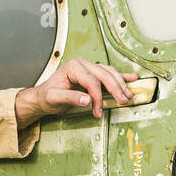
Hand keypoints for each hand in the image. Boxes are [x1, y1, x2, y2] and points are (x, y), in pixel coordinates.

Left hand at [15, 58, 140, 125]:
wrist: (43, 97)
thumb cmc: (47, 97)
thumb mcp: (54, 99)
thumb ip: (70, 98)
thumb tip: (88, 100)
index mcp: (73, 67)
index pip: (91, 81)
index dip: (97, 97)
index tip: (97, 111)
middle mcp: (82, 64)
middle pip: (104, 75)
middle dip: (115, 89)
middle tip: (123, 101)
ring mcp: (89, 68)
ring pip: (110, 73)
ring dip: (121, 84)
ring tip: (128, 95)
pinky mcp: (93, 74)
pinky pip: (110, 74)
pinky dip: (121, 77)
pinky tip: (132, 78)